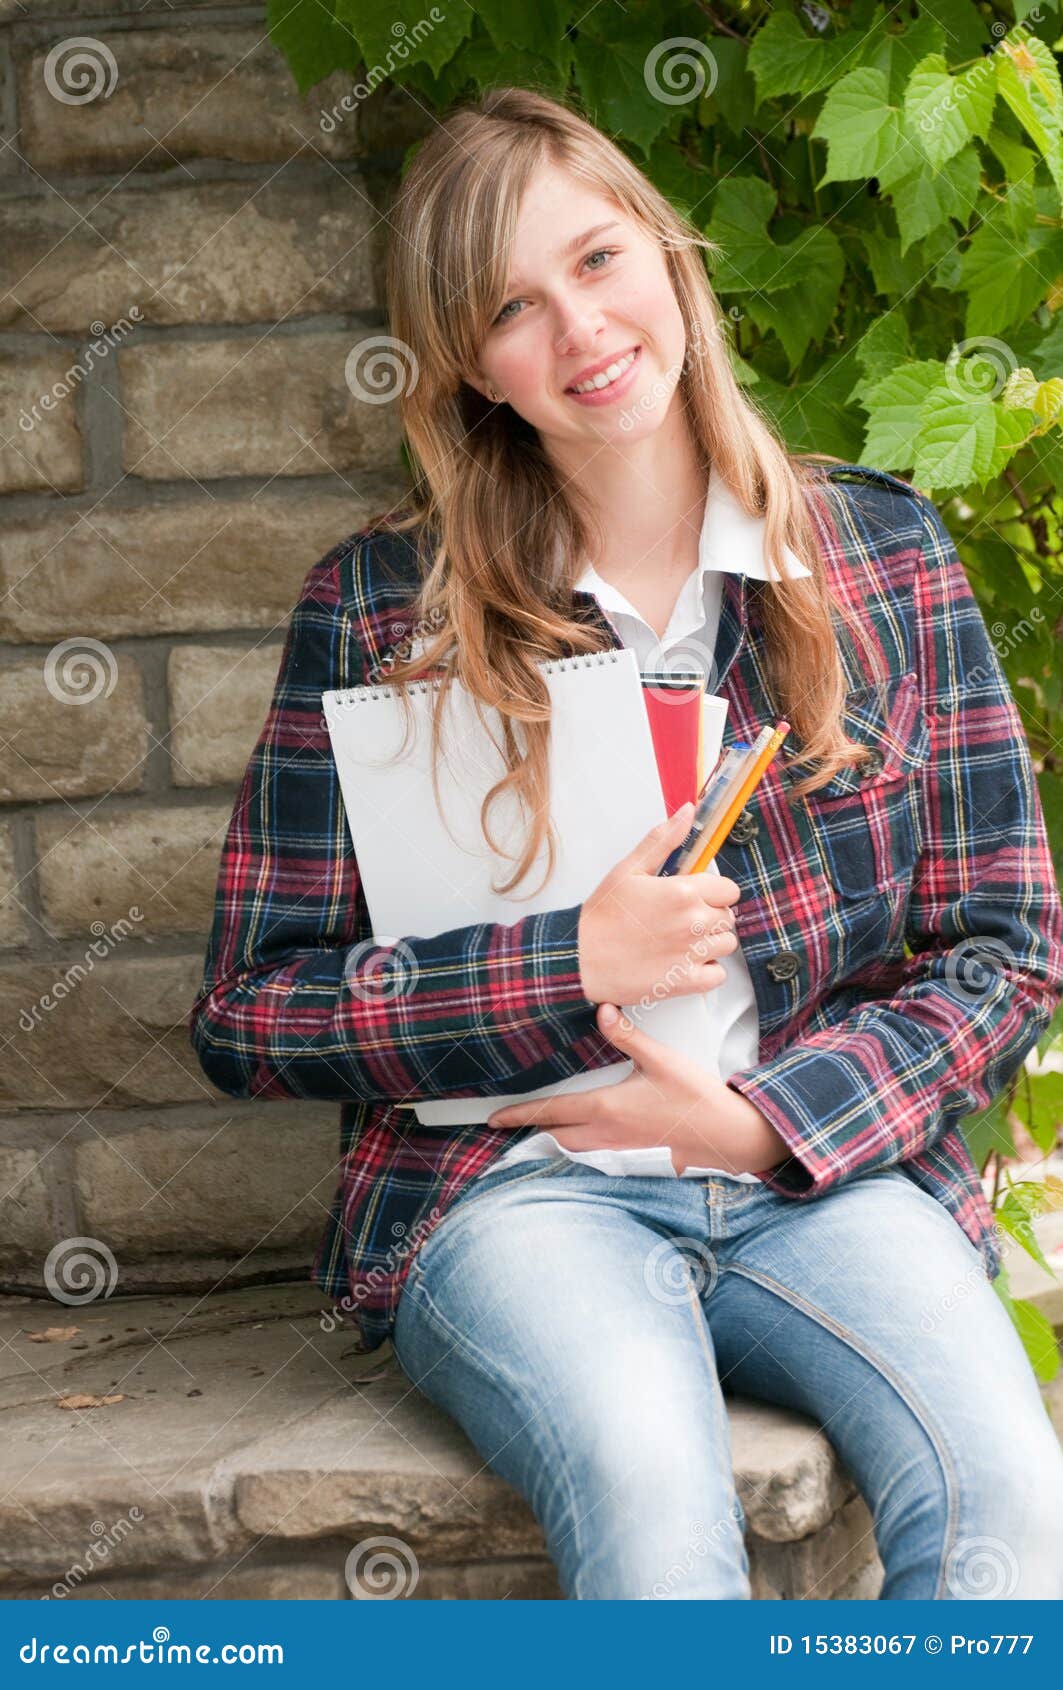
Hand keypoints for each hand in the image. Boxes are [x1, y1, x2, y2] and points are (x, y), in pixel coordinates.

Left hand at [486, 1002, 791, 1174]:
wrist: (725, 1134)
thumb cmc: (694, 1097)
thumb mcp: (660, 1059)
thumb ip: (626, 1036)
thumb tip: (601, 1010)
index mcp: (605, 1109)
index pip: (551, 1112)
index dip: (519, 1114)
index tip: (494, 1117)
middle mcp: (606, 1133)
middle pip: (555, 1135)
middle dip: (532, 1128)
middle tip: (510, 1121)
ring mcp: (619, 1148)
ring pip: (573, 1147)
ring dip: (554, 1137)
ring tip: (541, 1126)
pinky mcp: (633, 1154)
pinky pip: (593, 1153)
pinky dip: (577, 1146)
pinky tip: (581, 1137)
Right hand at [577, 803, 741, 1006]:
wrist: (580, 957)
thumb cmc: (601, 916)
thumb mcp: (629, 869)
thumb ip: (663, 840)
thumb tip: (688, 813)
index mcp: (683, 892)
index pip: (729, 890)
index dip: (714, 892)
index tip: (697, 896)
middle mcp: (693, 923)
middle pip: (728, 917)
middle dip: (710, 916)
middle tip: (681, 919)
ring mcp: (691, 954)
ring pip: (726, 945)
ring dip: (710, 943)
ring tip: (682, 941)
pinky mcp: (685, 982)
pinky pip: (717, 976)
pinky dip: (706, 971)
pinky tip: (684, 963)